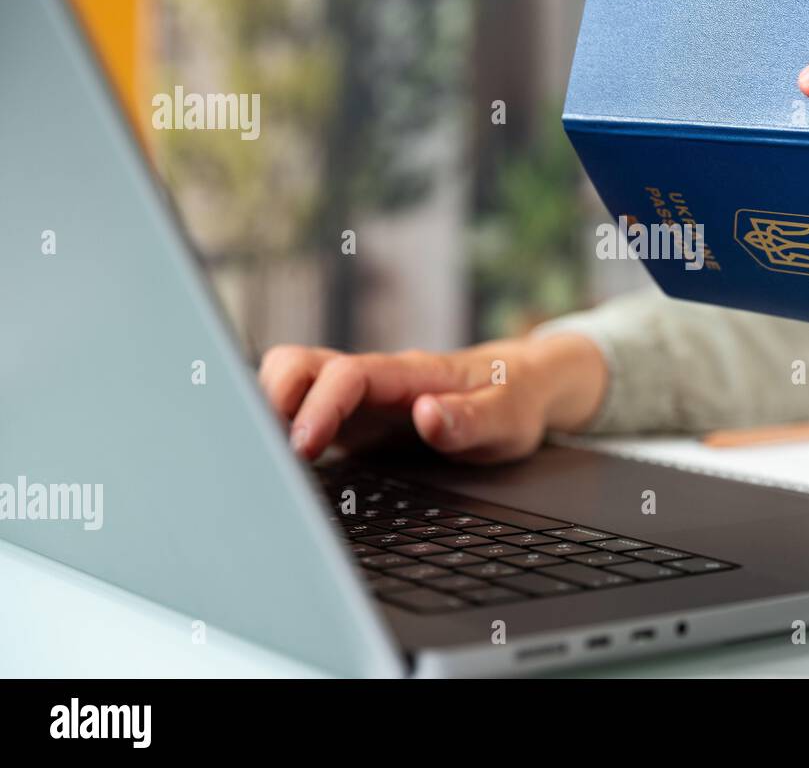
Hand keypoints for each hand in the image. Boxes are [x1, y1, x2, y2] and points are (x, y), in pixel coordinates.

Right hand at [257, 333, 606, 464]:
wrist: (521, 386)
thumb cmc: (514, 400)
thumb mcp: (509, 419)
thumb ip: (470, 420)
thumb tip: (428, 415)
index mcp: (409, 375)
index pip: (347, 375)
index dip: (319, 406)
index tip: (305, 447)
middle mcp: (375, 380)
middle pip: (300, 364)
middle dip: (272, 398)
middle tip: (273, 452)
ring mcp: (359, 398)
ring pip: (293, 380)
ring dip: (269, 409)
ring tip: (267, 459)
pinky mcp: (353, 419)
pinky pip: (302, 409)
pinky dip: (280, 428)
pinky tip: (280, 466)